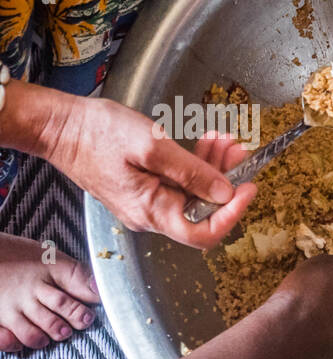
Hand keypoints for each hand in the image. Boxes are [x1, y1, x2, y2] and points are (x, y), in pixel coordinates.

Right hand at [46, 97, 256, 246]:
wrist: (58, 125)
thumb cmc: (95, 132)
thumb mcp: (151, 146)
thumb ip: (191, 172)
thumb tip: (224, 193)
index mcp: (151, 212)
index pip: (203, 233)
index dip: (232, 214)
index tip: (249, 187)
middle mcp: (150, 215)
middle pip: (203, 210)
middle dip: (227, 180)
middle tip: (239, 151)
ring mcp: (147, 203)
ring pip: (194, 194)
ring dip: (214, 168)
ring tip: (223, 140)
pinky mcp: (145, 188)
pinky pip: (179, 183)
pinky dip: (196, 164)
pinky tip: (206, 143)